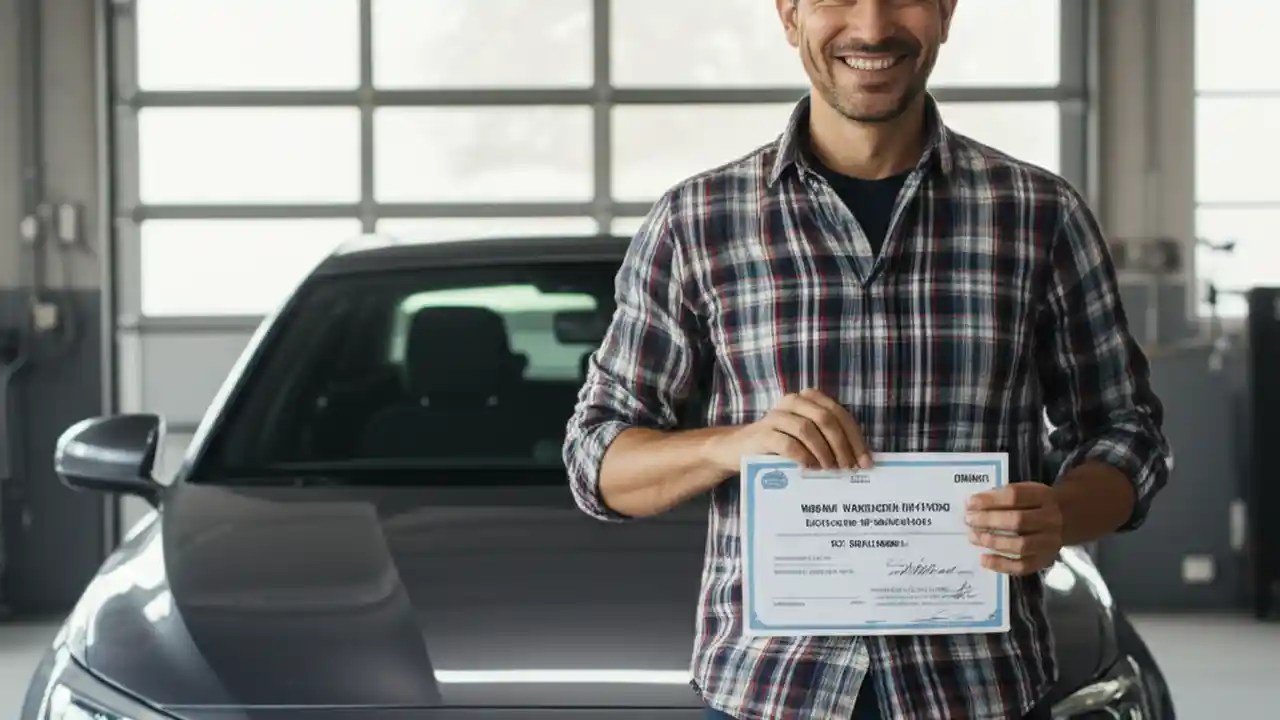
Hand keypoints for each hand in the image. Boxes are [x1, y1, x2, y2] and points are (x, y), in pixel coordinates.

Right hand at [706, 389, 872, 473]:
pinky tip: (810, 468)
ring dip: (824, 452)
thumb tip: (861, 460)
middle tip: (848, 467)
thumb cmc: (780, 446)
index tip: (865, 462)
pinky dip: (803, 457)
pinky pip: (787, 443)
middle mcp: (793, 401)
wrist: (739, 449)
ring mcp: (776, 416)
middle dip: (842, 445)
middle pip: (826, 418)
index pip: (840, 414)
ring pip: (808, 428)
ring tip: (830, 469)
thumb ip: (830, 440)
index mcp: (809, 399)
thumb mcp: (808, 438)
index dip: (856, 438)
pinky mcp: (762, 434)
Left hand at [965, 482, 1063, 575]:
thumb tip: (972, 504)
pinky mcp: (1044, 560)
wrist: (1063, 520)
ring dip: (993, 542)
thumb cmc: (1033, 504)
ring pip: (1021, 545)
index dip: (990, 500)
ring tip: (973, 537)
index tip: (970, 503)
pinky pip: (1022, 566)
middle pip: (1018, 521)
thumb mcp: (1023, 491)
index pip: (1015, 496)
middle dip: (989, 521)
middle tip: (969, 520)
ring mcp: (1049, 542)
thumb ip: (999, 496)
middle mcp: (1050, 520)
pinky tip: (984, 559)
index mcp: (1043, 496)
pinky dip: (1001, 564)